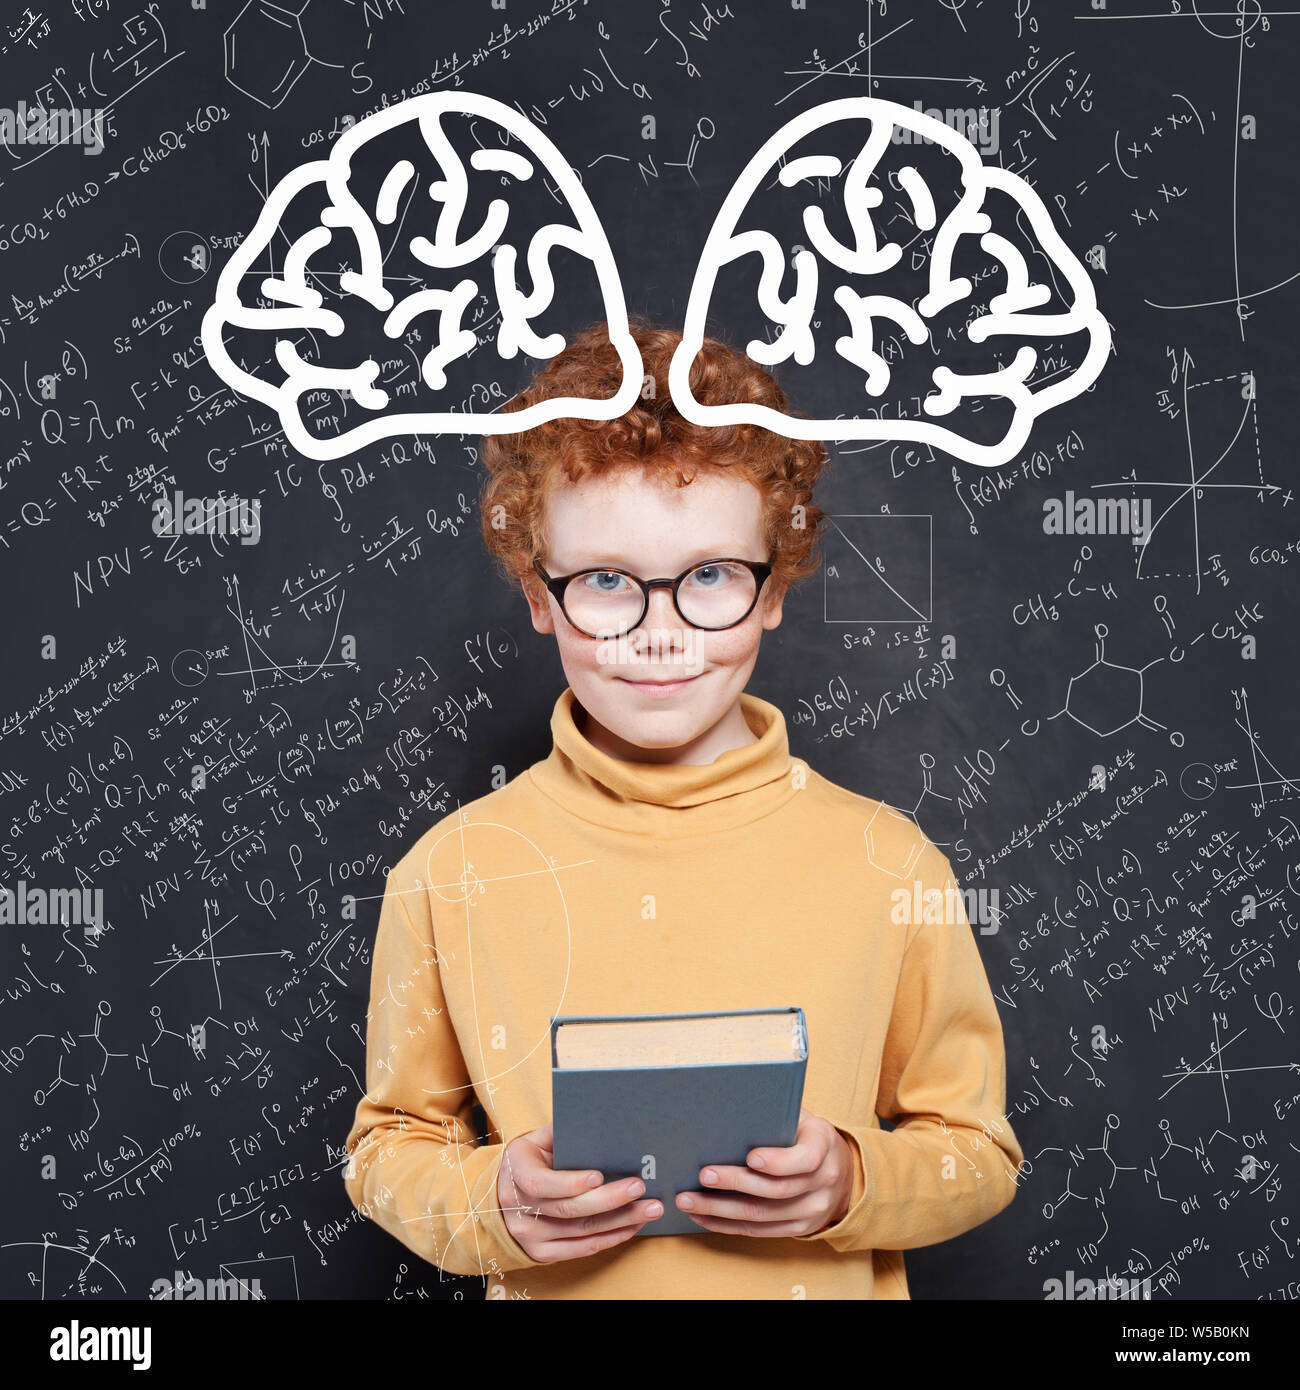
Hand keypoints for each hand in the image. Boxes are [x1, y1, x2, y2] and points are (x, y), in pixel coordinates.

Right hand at [496, 1121, 662, 1262]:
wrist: (504, 1193)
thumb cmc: (530, 1159)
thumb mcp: (535, 1139)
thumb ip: (560, 1132)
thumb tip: (599, 1117)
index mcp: (516, 1173)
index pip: (540, 1184)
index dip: (570, 1183)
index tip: (600, 1176)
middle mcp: (519, 1209)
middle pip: (569, 1210)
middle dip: (610, 1199)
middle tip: (640, 1188)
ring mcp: (530, 1236)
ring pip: (581, 1232)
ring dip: (620, 1221)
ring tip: (649, 1208)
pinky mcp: (542, 1254)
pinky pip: (582, 1249)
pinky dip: (611, 1238)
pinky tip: (632, 1225)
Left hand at [675, 1108, 856, 1236]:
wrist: (840, 1169)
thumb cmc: (805, 1134)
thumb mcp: (800, 1117)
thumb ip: (774, 1117)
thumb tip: (725, 1113)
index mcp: (823, 1146)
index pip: (805, 1159)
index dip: (777, 1161)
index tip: (749, 1156)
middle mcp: (824, 1182)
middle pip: (776, 1190)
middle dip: (736, 1183)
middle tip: (704, 1175)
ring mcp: (813, 1210)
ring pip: (762, 1215)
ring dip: (721, 1210)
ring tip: (689, 1200)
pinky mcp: (799, 1229)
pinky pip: (760, 1231)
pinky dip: (728, 1225)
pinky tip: (703, 1216)